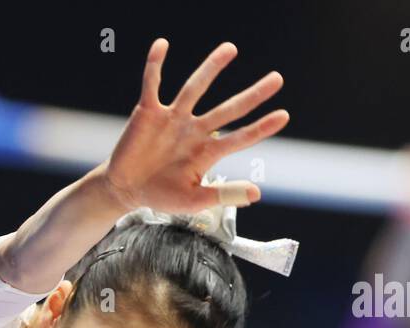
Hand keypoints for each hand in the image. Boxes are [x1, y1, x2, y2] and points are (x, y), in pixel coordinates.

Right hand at [102, 39, 288, 215]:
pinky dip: (155, 65)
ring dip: (212, 68)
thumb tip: (257, 194)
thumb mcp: (193, 201)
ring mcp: (172, 119)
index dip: (261, 127)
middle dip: (252, 96)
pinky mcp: (148, 112)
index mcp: (207, 151)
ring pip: (195, 88)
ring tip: (230, 49)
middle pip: (228, 109)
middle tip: (277, 79)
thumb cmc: (161, 196)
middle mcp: (194, 130)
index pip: (240, 138)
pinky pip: (152, 84)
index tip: (283, 115)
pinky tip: (162, 45)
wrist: (126, 188)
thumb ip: (223, 196)